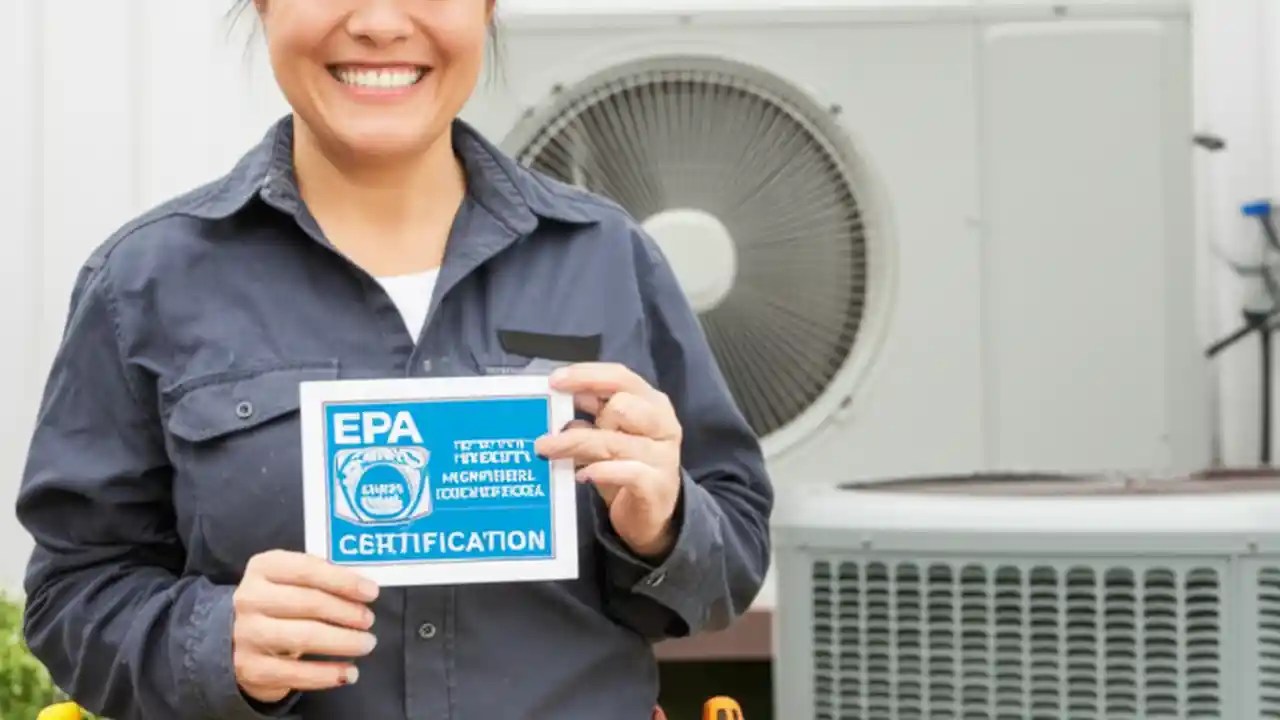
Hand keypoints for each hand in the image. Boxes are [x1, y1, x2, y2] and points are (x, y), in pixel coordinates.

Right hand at [232, 550, 379, 703]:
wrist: (232, 638)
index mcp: (264, 567)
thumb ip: (319, 576)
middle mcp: (250, 598)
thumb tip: (362, 587)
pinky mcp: (251, 668)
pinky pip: (296, 673)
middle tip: (369, 620)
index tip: (371, 592)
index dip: (344, 581)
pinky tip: (349, 673)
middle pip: (310, 603)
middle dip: (347, 612)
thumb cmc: (275, 602)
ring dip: (343, 641)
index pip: (308, 569)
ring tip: (366, 643)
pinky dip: (328, 674)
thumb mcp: (288, 579)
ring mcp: (247, 634)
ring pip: (305, 637)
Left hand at [535, 362, 682, 559]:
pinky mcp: (657, 486)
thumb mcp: (609, 434)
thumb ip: (592, 413)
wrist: (652, 514)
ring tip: (545, 449)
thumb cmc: (628, 466)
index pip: (621, 378)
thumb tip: (560, 393)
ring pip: (614, 442)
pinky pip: (627, 472)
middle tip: (558, 431)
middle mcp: (663, 425)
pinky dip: (600, 472)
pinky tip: (581, 476)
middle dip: (587, 416)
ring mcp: (663, 456)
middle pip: (621, 406)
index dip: (587, 376)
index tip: (554, 382)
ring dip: (574, 444)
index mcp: (652, 403)